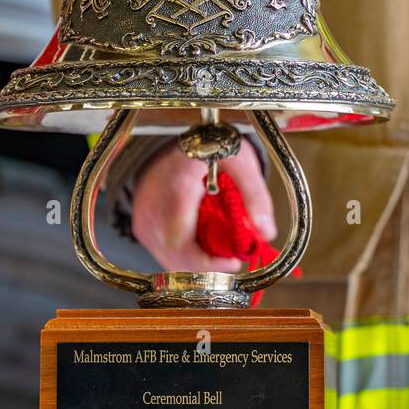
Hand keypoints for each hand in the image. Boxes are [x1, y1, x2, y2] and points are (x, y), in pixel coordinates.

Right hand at [131, 140, 277, 272]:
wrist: (177, 141)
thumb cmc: (208, 148)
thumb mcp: (240, 162)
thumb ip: (255, 196)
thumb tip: (266, 233)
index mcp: (177, 188)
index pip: (182, 241)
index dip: (207, 262)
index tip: (234, 262)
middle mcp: (152, 208)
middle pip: (175, 257)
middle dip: (207, 267)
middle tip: (231, 260)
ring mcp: (143, 220)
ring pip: (168, 260)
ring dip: (197, 265)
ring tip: (220, 254)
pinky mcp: (142, 227)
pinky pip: (163, 253)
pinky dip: (185, 257)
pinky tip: (203, 248)